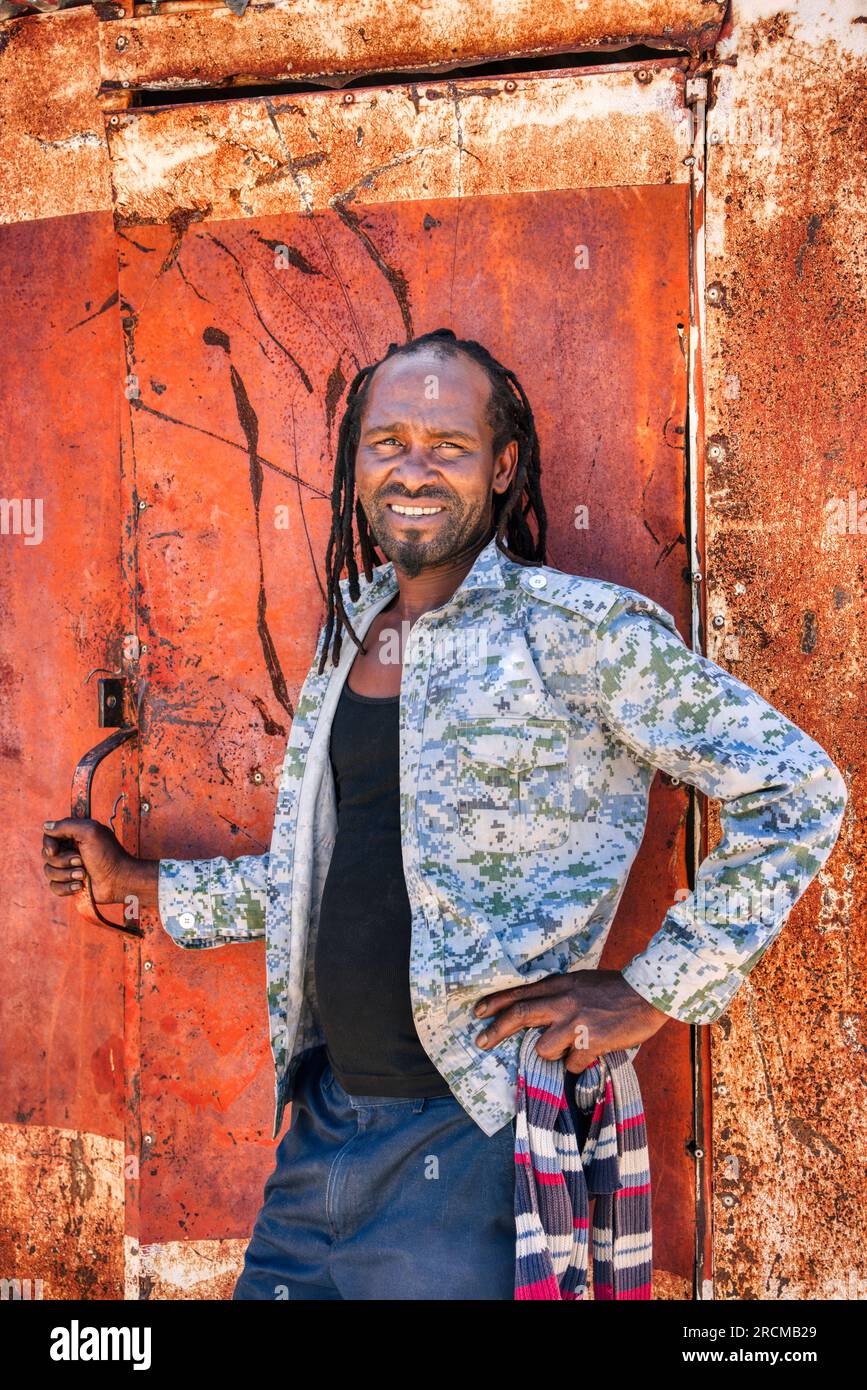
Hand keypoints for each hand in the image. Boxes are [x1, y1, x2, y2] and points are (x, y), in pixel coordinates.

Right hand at [41, 817, 156, 906]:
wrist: (118, 881)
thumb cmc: (108, 855)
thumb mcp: (89, 832)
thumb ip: (66, 825)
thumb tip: (46, 826)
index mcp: (75, 835)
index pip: (49, 836)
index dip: (48, 843)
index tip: (54, 850)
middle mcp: (70, 850)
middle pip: (47, 855)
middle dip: (63, 860)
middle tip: (81, 860)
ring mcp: (69, 868)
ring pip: (49, 872)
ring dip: (66, 874)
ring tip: (83, 874)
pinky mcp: (69, 883)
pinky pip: (54, 887)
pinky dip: (67, 887)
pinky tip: (80, 886)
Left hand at [472, 969, 670, 1071]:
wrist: (648, 992)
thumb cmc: (616, 989)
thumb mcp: (581, 982)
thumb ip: (560, 994)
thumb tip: (539, 1009)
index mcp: (560, 985)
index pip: (519, 993)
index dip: (495, 1003)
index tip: (477, 1012)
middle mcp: (563, 1001)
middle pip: (519, 1015)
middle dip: (495, 1030)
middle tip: (480, 1042)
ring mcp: (575, 1022)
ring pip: (543, 1048)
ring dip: (552, 1054)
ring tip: (569, 1048)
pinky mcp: (590, 1042)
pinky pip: (572, 1064)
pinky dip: (578, 1064)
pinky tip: (592, 1054)